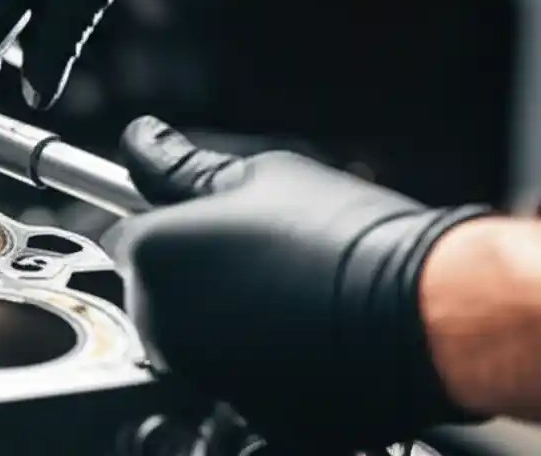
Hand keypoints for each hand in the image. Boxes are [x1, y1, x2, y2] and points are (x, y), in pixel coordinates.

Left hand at [105, 115, 489, 448]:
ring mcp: (198, 373)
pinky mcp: (242, 410)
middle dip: (192, 273)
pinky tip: (300, 331)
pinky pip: (234, 376)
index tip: (200, 221)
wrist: (422, 310)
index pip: (127, 237)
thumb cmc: (344, 238)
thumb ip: (181, 168)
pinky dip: (257, 359)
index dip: (166, 225)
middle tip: (255, 253)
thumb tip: (143, 140)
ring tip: (285, 290)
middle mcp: (161, 322)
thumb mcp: (256, 175)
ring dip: (222, 317)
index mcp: (152, 256)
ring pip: (193, 337)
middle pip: (155, 292)